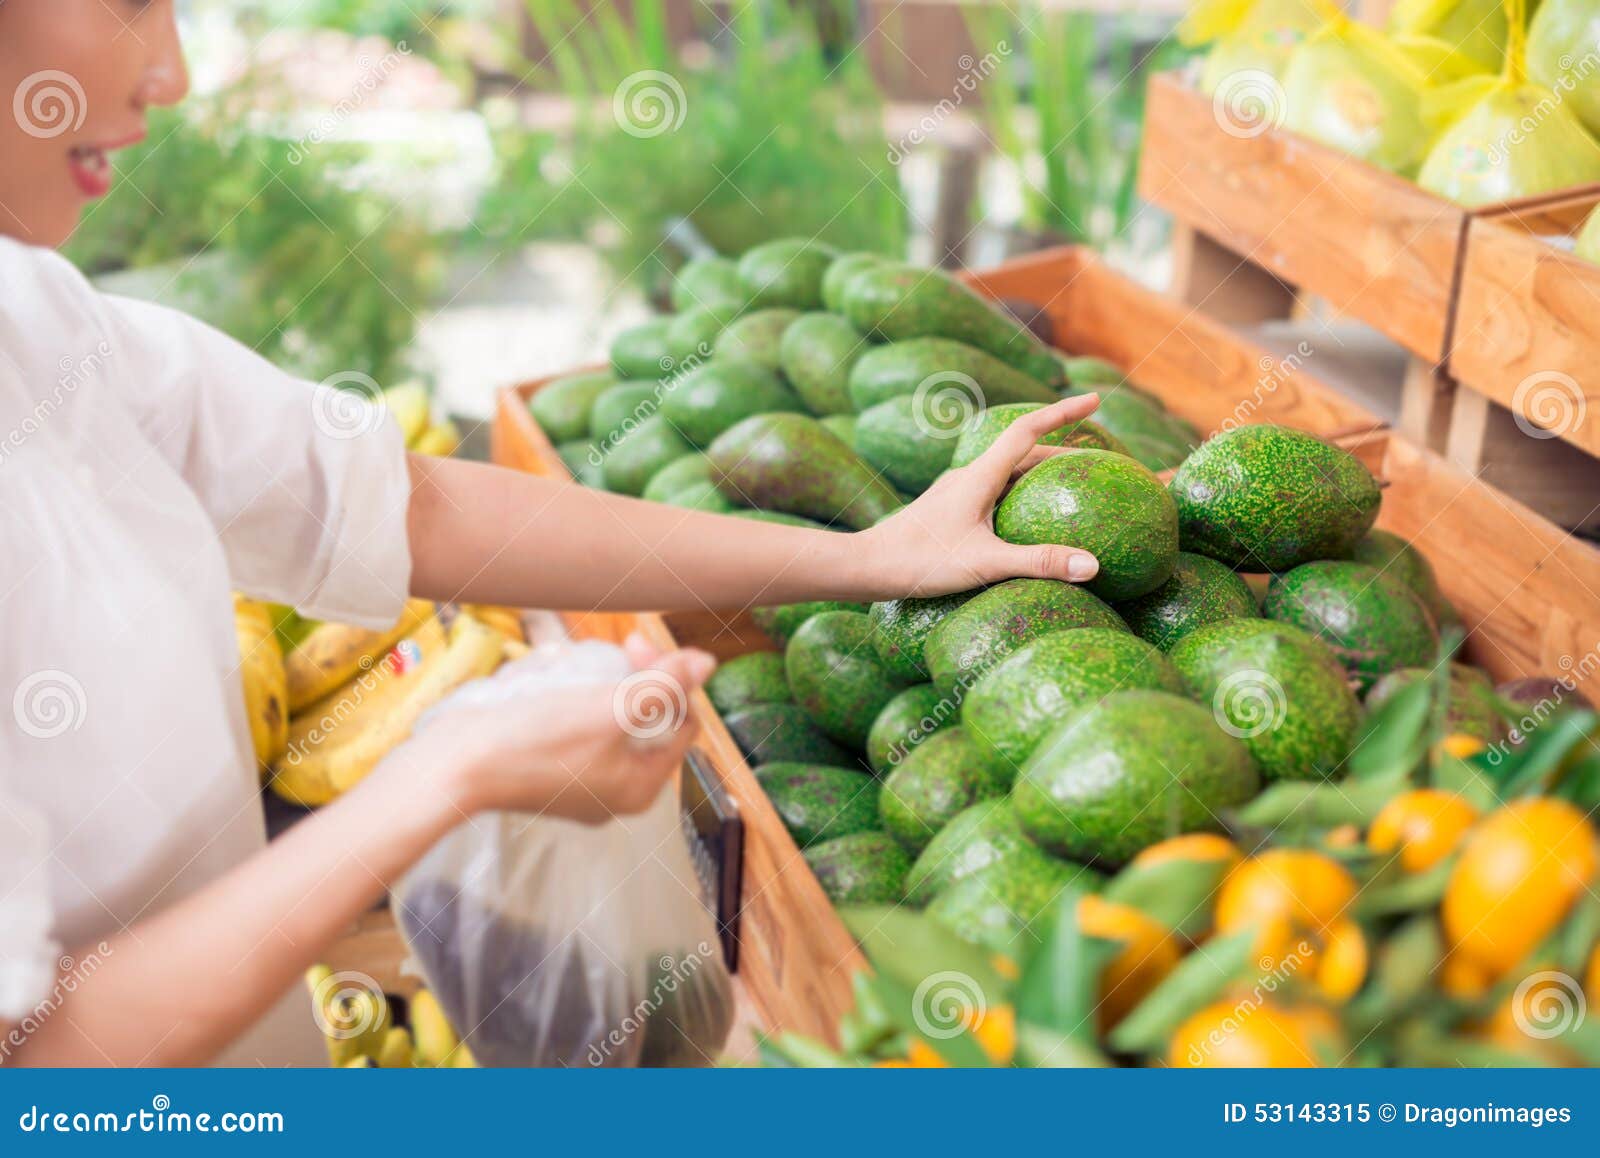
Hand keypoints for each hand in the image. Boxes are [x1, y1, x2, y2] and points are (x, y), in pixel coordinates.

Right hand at [409, 635, 716, 823]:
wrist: (453, 766)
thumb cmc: (534, 741)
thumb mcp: (610, 707)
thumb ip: (663, 685)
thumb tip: (706, 664)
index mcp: (640, 786)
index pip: (682, 724)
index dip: (670, 678)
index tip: (635, 645)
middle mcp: (614, 791)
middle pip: (646, 719)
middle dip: (629, 676)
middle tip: (612, 646)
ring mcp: (578, 781)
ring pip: (607, 716)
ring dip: (593, 682)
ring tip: (566, 664)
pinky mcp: (546, 768)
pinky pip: (571, 722)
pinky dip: (565, 696)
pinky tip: (543, 679)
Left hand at [860, 394, 1102, 597]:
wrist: (866, 566)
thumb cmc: (920, 562)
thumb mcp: (985, 563)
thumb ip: (1039, 562)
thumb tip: (1092, 565)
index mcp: (978, 476)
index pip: (1028, 431)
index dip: (1063, 413)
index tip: (1095, 400)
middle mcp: (967, 476)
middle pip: (1022, 450)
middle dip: (1061, 445)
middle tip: (1096, 455)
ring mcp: (956, 492)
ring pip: (1006, 470)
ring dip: (1038, 469)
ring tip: (1068, 482)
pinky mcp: (948, 511)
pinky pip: (993, 491)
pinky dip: (1019, 492)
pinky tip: (1025, 517)